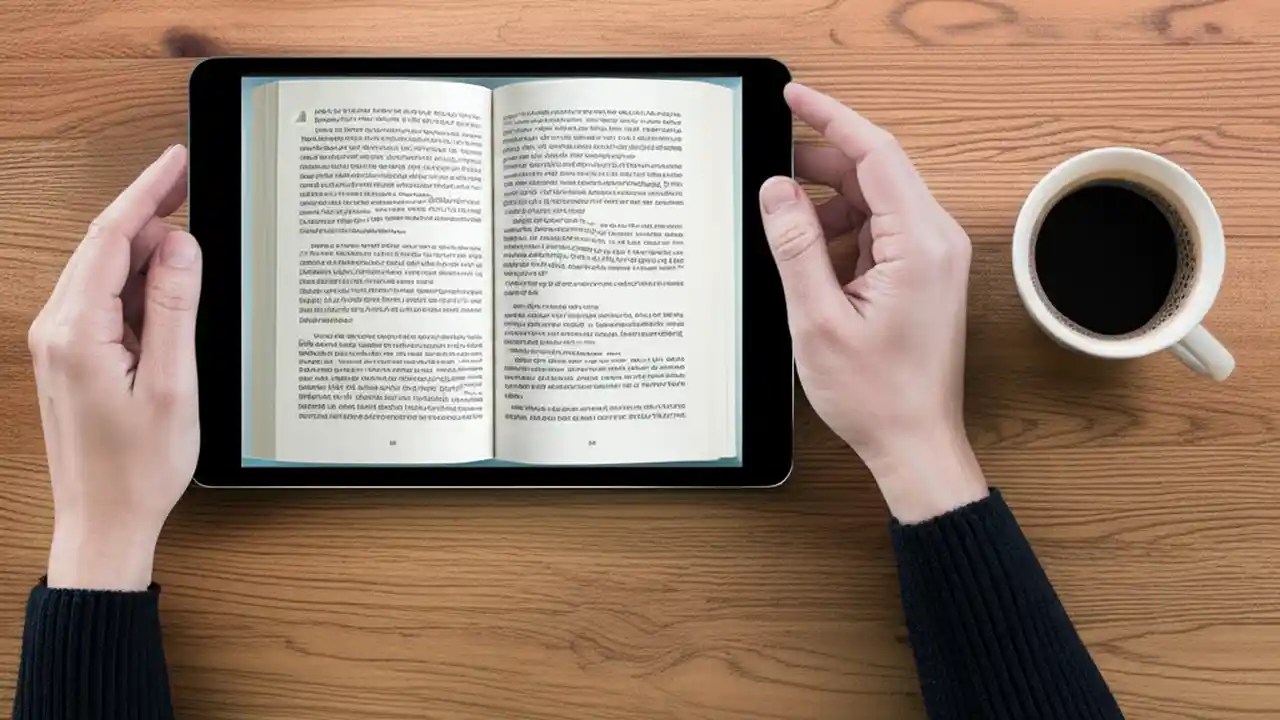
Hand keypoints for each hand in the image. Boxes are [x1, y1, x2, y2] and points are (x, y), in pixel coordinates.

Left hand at [28, 145, 200, 589]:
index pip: (112, 238)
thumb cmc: (138, 468)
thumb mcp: (172, 384)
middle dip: (149, 210)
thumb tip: (182, 248)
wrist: (104, 521)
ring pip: (106, 273)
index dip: (147, 191)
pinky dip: (140, 285)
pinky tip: (171, 286)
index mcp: (77, 332)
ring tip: (192, 236)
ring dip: (148, 251)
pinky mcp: (73, 357)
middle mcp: (58, 330)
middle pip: (104, 247)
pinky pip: (106, 302)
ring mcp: (61, 343)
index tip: (175, 161)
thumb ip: (175, 309)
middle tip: (192, 182)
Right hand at [760, 84, 986, 522]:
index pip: (875, 153)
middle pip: (875, 171)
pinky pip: (877, 231)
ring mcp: (932, 257)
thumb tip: (777, 190)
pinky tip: (810, 260)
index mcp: (920, 244)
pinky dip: (840, 233)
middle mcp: (936, 241)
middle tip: (770, 169)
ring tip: (785, 230)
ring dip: (827, 205)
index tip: (793, 99)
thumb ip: (795, 247)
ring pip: (873, 201)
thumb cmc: (877, 396)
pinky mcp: (921, 274)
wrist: (915, 444)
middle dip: (821, 163)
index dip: (830, 118)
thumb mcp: (819, 319)